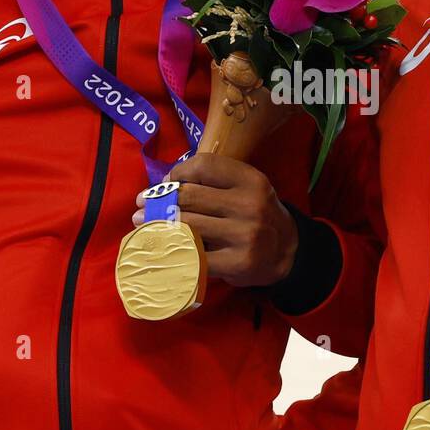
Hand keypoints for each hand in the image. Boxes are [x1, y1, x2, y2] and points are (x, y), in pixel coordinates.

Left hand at [131, 153, 298, 288]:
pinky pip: (193, 255)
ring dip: (158, 225)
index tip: (166, 182)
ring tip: (144, 224)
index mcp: (251, 180)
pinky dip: (172, 250)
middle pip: (190, 196)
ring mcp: (244, 236)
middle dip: (160, 200)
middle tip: (143, 205)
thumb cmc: (255, 215)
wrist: (287, 251)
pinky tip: (160, 248)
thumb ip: (212, 183)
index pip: (204, 166)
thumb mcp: (245, 189)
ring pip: (187, 225)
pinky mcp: (236, 263)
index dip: (178, 172)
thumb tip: (163, 185)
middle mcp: (250, 205)